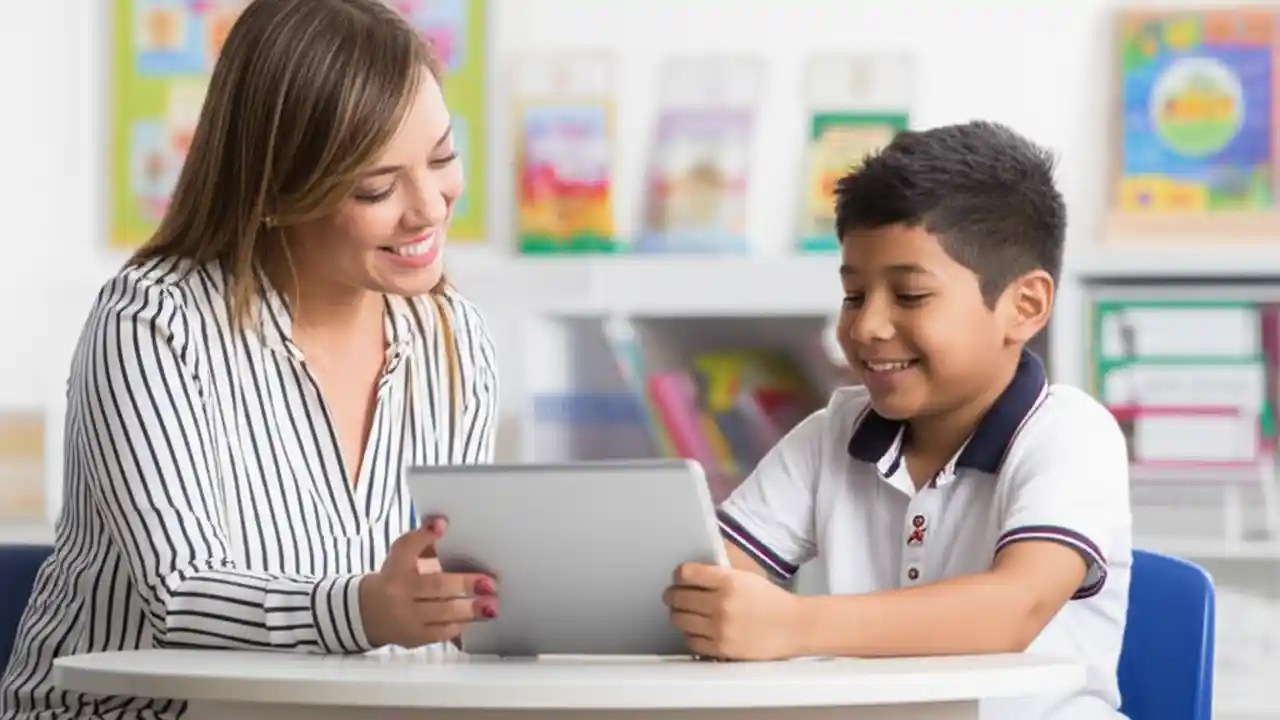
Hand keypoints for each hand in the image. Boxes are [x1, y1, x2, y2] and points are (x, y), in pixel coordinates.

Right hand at [360, 517, 497, 647]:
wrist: (366, 615)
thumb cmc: (393, 580)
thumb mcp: (400, 559)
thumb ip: (421, 543)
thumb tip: (441, 524)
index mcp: (395, 567)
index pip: (407, 548)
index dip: (424, 536)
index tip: (443, 525)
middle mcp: (399, 592)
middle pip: (435, 585)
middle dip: (464, 584)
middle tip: (490, 584)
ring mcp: (406, 618)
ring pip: (441, 613)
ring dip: (469, 609)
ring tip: (490, 606)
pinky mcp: (414, 638)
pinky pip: (440, 633)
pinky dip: (458, 625)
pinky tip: (474, 620)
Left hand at [664, 562, 801, 660]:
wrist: (793, 626)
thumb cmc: (771, 600)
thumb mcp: (745, 577)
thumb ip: (718, 575)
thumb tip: (689, 576)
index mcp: (728, 581)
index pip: (686, 574)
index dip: (678, 575)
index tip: (678, 578)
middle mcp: (721, 604)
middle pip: (677, 597)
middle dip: (672, 595)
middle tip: (673, 596)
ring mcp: (720, 628)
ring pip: (679, 620)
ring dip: (678, 615)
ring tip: (682, 613)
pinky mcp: (721, 648)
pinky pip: (690, 640)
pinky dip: (689, 634)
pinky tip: (695, 630)